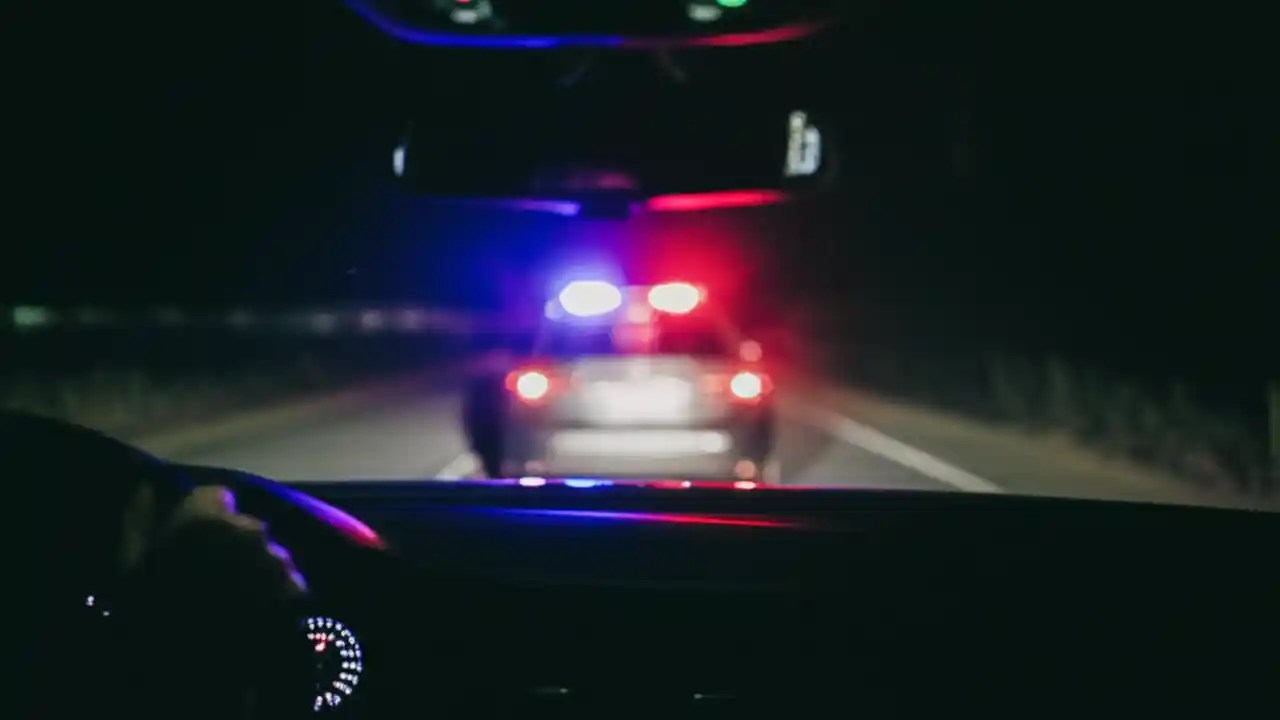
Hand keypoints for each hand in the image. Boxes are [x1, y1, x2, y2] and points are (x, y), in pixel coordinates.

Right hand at [119, 485, 311, 719]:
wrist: (201, 671)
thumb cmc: (155, 618)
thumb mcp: (130, 571)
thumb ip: (138, 522)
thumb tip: (144, 488)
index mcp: (205, 519)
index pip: (216, 496)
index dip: (205, 516)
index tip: (194, 540)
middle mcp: (247, 529)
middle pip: (244, 526)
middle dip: (233, 545)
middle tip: (212, 578)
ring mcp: (275, 558)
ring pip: (267, 554)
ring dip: (256, 571)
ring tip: (234, 603)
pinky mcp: (296, 587)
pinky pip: (287, 581)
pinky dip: (276, 595)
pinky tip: (255, 617)